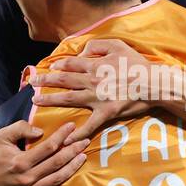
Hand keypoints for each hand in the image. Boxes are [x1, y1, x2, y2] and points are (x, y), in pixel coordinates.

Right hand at [0, 120, 87, 185]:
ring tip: (83, 157)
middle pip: (56, 163)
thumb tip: (40, 131)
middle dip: (73, 150)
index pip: (48, 147)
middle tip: (85, 141)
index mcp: (20, 161)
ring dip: (73, 169)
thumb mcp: (1, 136)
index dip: (62, 136)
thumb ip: (20, 129)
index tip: (72, 127)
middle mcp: (26, 178)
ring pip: (56, 180)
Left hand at [30, 39, 155, 141]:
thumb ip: (97, 45)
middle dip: (45, 81)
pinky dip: (78, 133)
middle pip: (63, 80)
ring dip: (50, 100)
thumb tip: (82, 52)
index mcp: (95, 65)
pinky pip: (89, 124)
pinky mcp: (105, 113)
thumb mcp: (119, 45)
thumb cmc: (137, 64)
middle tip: (31, 82)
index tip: (48, 68)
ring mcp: (97, 98)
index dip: (57, 65)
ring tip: (36, 101)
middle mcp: (92, 81)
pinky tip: (67, 140)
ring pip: (68, 98)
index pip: (70, 64)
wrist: (154, 84)